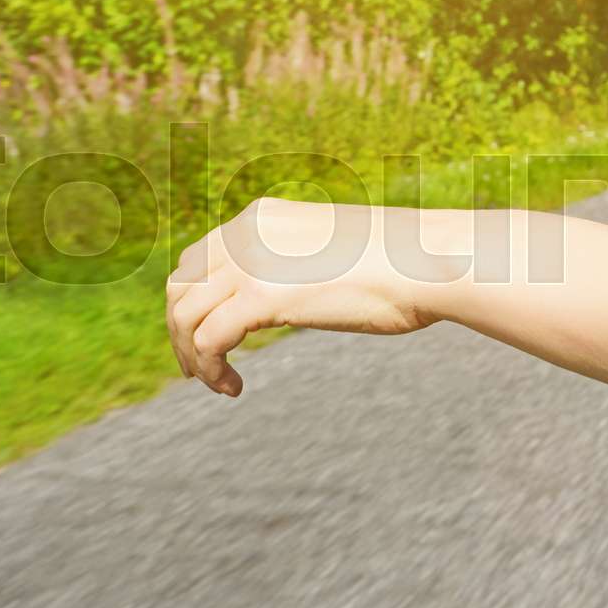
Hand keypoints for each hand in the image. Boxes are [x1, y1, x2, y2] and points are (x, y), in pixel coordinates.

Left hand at [166, 198, 445, 396]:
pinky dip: (211, 370)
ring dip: (191, 357)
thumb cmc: (399, 263)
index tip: (209, 340)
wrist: (427, 261)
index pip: (198, 258)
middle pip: (180, 285)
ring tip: (216, 383)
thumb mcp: (332, 252)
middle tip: (200, 369)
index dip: (193, 303)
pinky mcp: (261, 297)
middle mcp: (245, 233)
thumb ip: (297, 265)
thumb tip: (289, 295)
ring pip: (184, 316)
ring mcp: (250, 262)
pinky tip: (234, 389)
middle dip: (181, 331)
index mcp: (261, 218)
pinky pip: (207, 340)